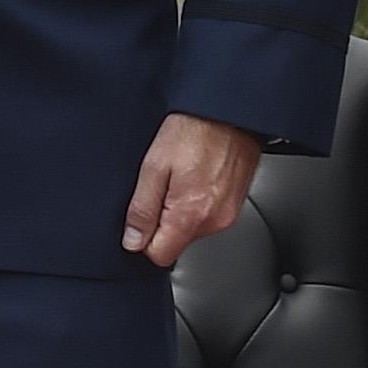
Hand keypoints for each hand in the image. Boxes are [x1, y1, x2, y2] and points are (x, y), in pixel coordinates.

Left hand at [122, 112, 263, 267]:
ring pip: (190, 230)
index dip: (144, 238)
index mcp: (192, 215)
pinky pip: (206, 217)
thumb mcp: (154, 165)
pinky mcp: (234, 206)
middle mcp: (215, 221)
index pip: (160, 255)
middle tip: (163, 185)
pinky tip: (194, 177)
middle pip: (176, 242)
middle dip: (162, 221)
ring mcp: (228, 215)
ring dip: (179, 211)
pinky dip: (196, 203)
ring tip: (180, 177)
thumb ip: (142, 209)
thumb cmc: (193, 130)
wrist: (228, 112)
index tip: (141, 214)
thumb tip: (133, 242)